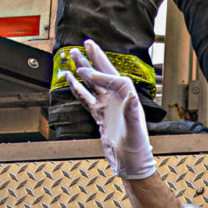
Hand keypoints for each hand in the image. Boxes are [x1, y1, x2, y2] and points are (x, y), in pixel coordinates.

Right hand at [61, 39, 156, 179]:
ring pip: (93, 83)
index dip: (99, 74)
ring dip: (83, 68)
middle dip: (96, 58)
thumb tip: (132, 96)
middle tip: (86, 42)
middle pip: (105, 73)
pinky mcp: (100, 115)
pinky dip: (77, 87)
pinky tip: (69, 78)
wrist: (131, 165)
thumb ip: (132, 114)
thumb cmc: (137, 151)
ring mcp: (108, 106)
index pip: (114, 79)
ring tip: (73, 54)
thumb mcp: (136, 133)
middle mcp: (119, 100)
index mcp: (129, 100)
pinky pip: (86, 97)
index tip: (84, 72)